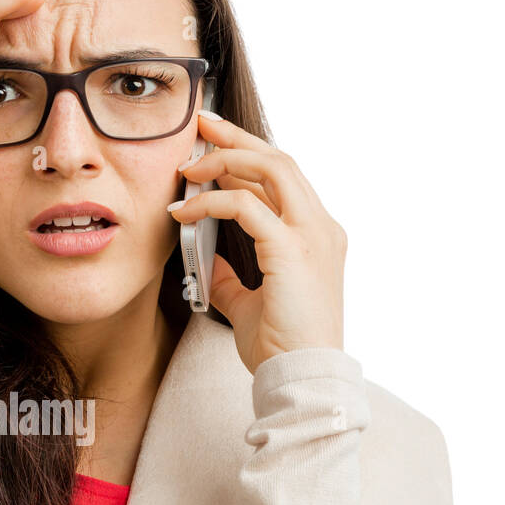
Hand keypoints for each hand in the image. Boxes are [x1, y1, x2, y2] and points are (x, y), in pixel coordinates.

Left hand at [170, 112, 346, 374]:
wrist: (300, 379)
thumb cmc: (280, 348)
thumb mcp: (247, 305)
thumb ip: (229, 278)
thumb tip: (204, 259)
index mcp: (317, 237)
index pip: (283, 179)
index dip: (247, 155)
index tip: (213, 143)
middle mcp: (320, 228)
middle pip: (279, 160)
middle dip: (236, 137)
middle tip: (199, 125)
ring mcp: (311, 236)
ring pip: (270, 168)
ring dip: (224, 159)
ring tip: (187, 168)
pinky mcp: (291, 250)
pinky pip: (245, 206)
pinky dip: (211, 202)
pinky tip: (184, 212)